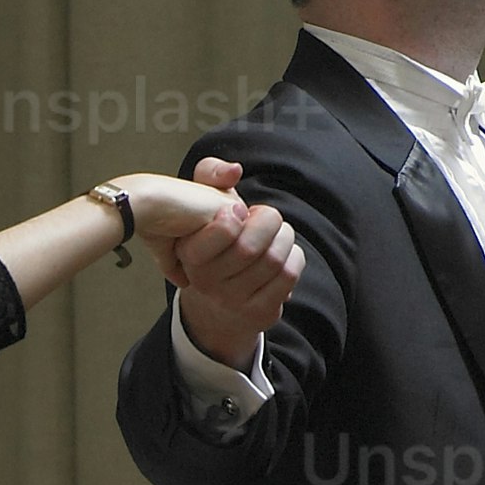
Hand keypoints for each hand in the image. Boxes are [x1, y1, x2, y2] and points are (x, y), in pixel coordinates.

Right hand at [160, 156, 303, 361]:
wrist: (220, 298)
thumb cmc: (216, 236)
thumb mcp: (204, 202)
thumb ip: (209, 173)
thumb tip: (234, 171)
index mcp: (189, 253)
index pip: (223, 230)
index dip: (238, 214)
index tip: (239, 209)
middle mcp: (206, 282)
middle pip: (251, 246)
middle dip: (268, 222)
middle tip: (267, 217)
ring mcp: (232, 302)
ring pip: (273, 260)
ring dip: (284, 238)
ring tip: (277, 235)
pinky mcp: (259, 313)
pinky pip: (288, 276)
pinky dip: (294, 259)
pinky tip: (284, 255)